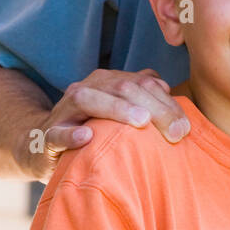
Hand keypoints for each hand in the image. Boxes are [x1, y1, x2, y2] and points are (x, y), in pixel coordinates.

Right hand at [27, 68, 190, 180]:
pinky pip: (57, 134)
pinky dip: (71, 135)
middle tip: (175, 132)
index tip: (185, 127)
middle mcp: (87, 89)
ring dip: (116, 109)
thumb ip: (142, 98)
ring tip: (141, 121)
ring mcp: (65, 111)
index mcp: (106, 82)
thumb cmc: (93, 130)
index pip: (141, 83)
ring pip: (89, 100)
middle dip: (152, 107)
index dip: (166, 102)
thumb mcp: (119, 113)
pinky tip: (87, 137)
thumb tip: (166, 88)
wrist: (44, 147)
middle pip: (122, 88)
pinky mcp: (48, 137)